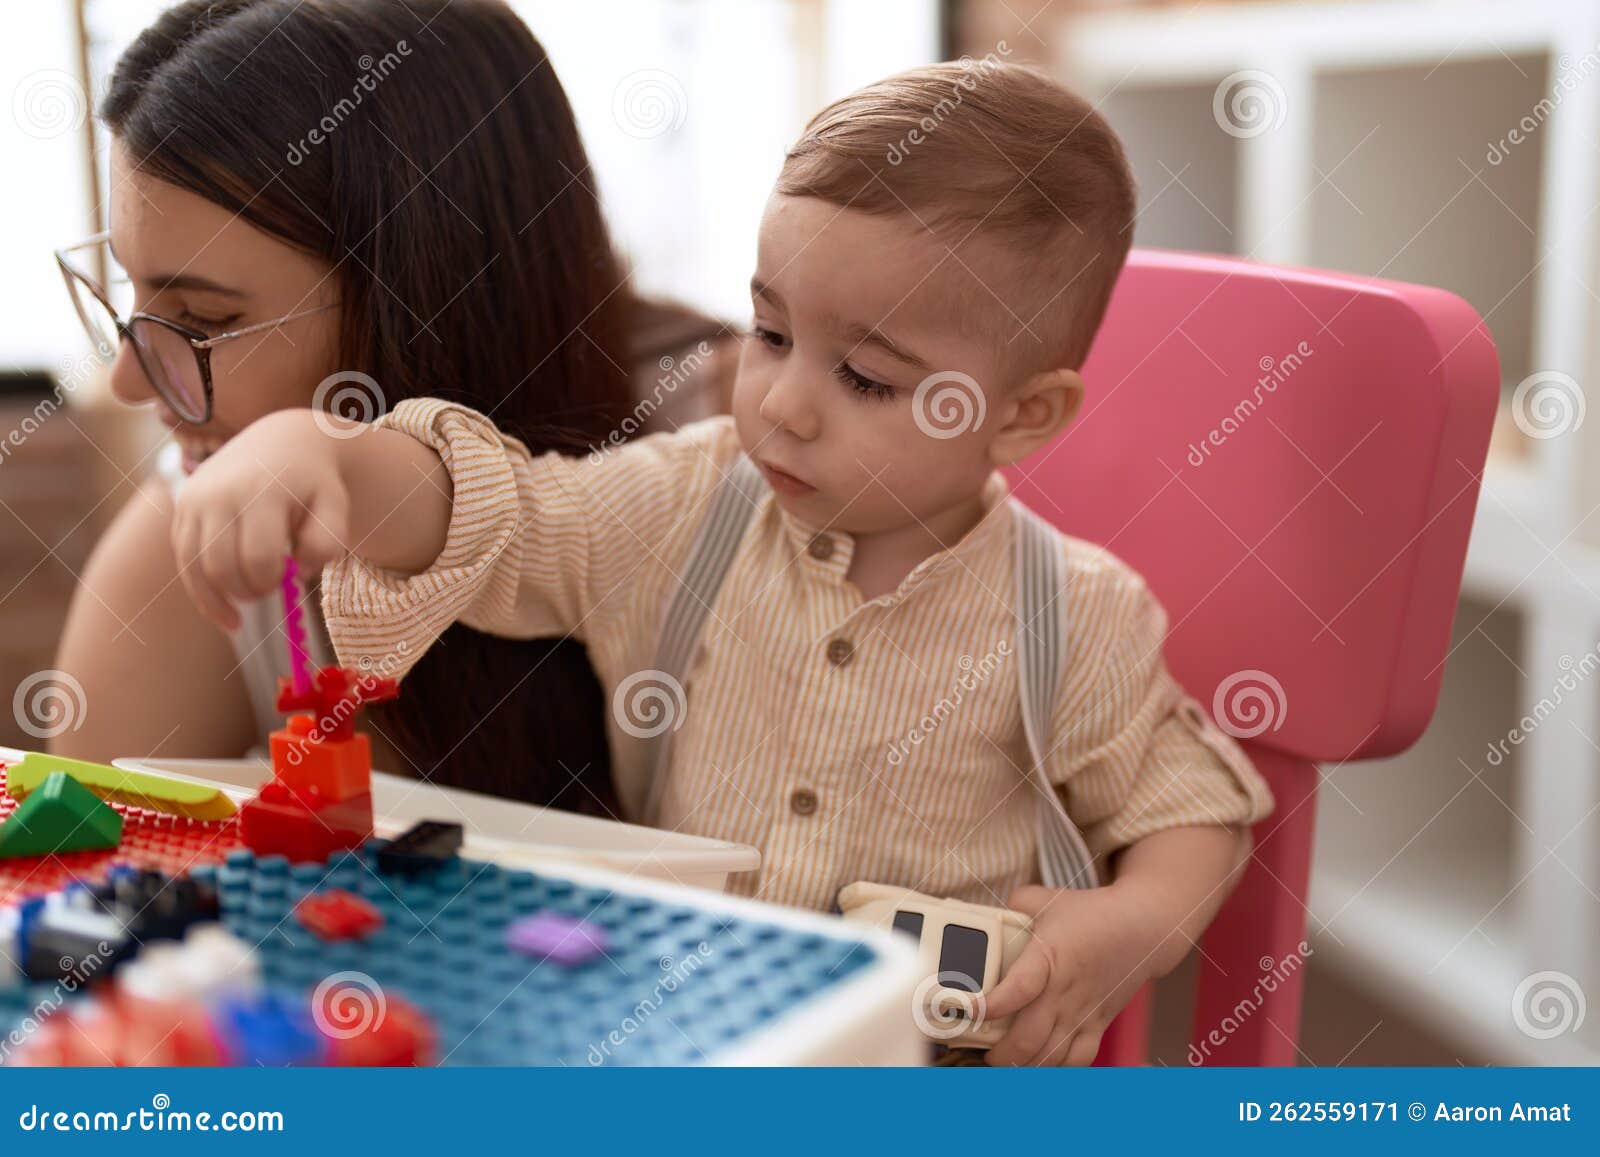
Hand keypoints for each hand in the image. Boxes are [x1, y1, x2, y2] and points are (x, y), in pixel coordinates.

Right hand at [171, 409, 352, 630]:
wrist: (280, 441)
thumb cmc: (313, 482)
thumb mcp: (335, 505)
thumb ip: (327, 541)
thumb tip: (300, 573)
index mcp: (261, 490)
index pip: (258, 557)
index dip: (273, 579)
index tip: (288, 577)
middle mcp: (219, 493)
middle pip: (222, 566)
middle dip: (247, 590)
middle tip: (269, 589)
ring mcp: (194, 499)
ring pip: (194, 567)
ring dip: (220, 597)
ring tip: (244, 608)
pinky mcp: (181, 507)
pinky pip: (183, 559)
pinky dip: (201, 591)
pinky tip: (224, 612)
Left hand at [981, 881, 1170, 1065]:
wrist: (1142, 929)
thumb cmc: (1091, 913)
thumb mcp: (1048, 899)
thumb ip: (1015, 904)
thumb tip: (990, 911)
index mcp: (1050, 957)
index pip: (1020, 988)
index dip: (992, 1004)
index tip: (970, 1010)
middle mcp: (1066, 991)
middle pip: (1030, 1038)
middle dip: (1000, 1053)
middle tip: (982, 1049)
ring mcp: (1083, 1012)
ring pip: (1051, 1057)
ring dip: (1024, 1066)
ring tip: (1004, 1061)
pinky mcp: (1098, 1025)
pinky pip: (1077, 1060)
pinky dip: (1056, 1069)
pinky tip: (1038, 1064)